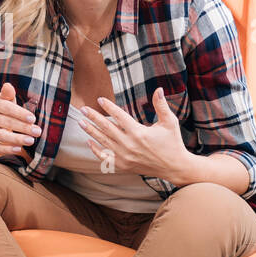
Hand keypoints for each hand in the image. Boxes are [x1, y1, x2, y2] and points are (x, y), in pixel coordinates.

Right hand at [0, 83, 40, 156]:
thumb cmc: (0, 110)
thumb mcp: (4, 100)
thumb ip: (8, 95)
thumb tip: (8, 86)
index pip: (6, 108)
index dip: (20, 113)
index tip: (33, 119)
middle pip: (6, 122)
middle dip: (23, 127)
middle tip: (38, 132)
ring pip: (1, 135)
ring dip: (17, 139)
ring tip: (31, 141)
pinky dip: (7, 149)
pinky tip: (18, 149)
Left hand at [79, 88, 193, 180]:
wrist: (174, 167)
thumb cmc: (172, 142)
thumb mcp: (169, 122)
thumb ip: (161, 105)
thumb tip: (158, 89)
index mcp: (139, 133)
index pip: (119, 116)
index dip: (108, 107)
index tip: (100, 99)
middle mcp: (129, 145)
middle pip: (107, 128)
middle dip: (93, 117)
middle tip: (83, 108)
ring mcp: (124, 156)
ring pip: (103, 141)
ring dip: (91, 131)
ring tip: (80, 121)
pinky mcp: (123, 165)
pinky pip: (105, 157)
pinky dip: (96, 150)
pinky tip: (89, 141)